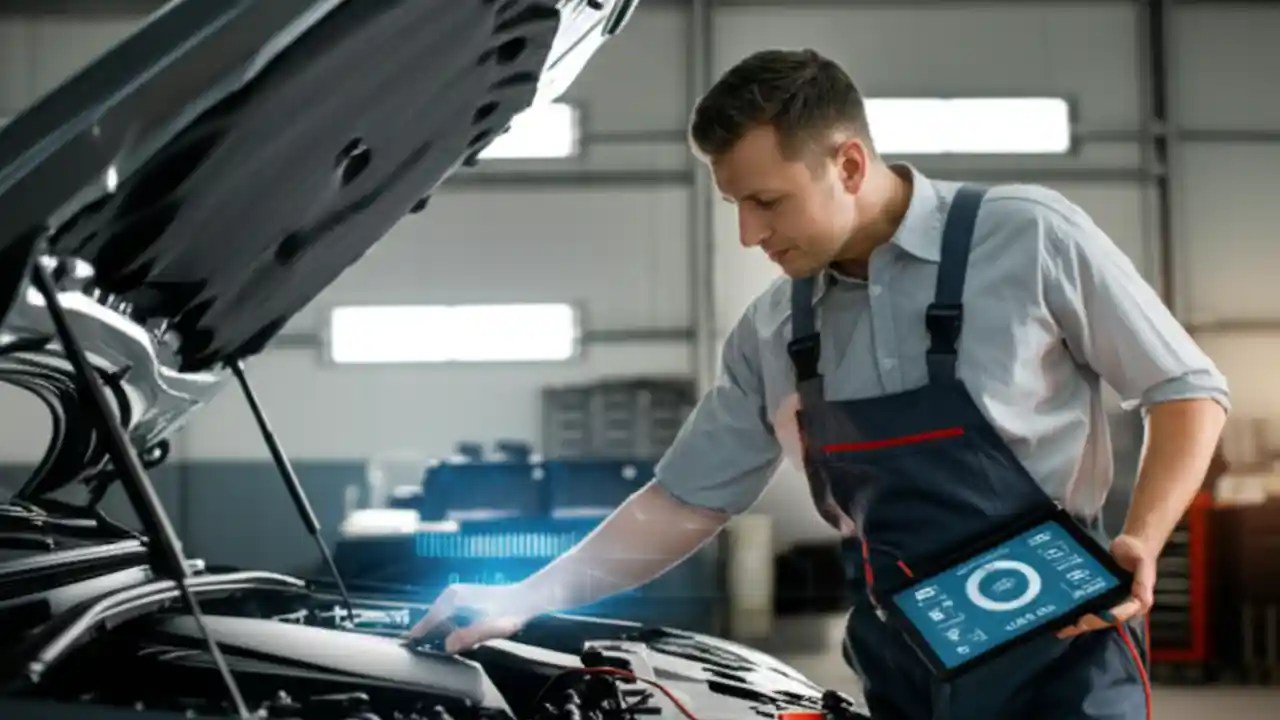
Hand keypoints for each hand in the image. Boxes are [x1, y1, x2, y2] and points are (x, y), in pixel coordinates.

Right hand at [402, 582, 539, 652]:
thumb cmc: (507, 613)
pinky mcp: (465, 598)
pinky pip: (449, 614)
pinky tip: (455, 636)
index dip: (419, 635)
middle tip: (422, 651)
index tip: (409, 646)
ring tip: (435, 646)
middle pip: (432, 618)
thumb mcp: (489, 628)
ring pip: (440, 616)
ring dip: (438, 631)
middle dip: (428, 634)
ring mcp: (457, 594)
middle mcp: (450, 593)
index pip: (428, 620)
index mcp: (452, 598)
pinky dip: (447, 625)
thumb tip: (446, 646)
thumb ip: (467, 636)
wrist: (525, 598)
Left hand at [1057, 534, 1155, 638]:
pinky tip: (1061, 608)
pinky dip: (1077, 607)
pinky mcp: (1102, 592)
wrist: (1133, 542)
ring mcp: (1111, 599)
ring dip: (1078, 620)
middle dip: (1084, 625)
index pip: (1117, 616)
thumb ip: (1143, 584)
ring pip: (1094, 614)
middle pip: (1103, 619)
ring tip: (1060, 625)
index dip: (1100, 620)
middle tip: (1064, 629)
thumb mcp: (1143, 566)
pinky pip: (1090, 602)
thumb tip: (1141, 604)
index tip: (1082, 621)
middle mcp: (1123, 605)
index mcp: (1136, 603)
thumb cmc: (1140, 553)